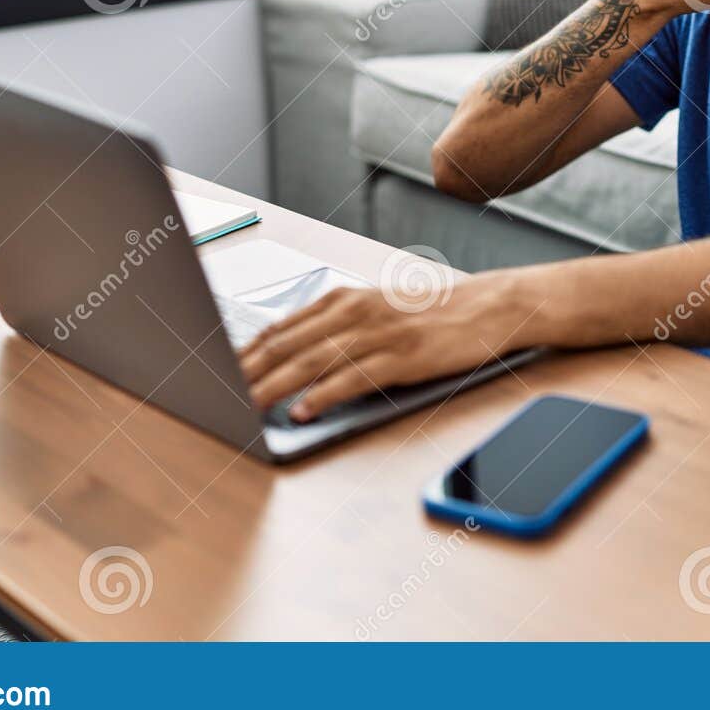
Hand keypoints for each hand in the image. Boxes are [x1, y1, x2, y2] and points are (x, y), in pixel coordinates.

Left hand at [237, 276, 528, 421]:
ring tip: (246, 407)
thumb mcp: (380, 309)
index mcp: (346, 299)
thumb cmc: (436, 312)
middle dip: (248, 373)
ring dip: (275, 386)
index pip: (282, 328)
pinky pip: (355, 378)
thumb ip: (340, 326)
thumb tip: (295, 355)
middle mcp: (356, 312)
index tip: (219, 373)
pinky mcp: (404, 357)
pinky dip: (325, 395)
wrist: (492, 305)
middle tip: (217, 394)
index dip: (246, 353)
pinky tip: (304, 410)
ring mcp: (380, 333)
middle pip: (288, 345)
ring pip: (313, 362)